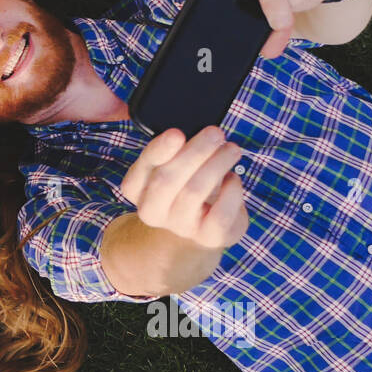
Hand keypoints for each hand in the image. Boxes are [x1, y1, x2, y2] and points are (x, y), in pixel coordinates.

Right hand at [119, 127, 248, 251]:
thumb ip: (177, 149)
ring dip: (217, 164)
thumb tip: (201, 134)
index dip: (158, 151)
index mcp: (136, 189)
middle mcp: (152, 211)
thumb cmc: (186, 183)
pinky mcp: (209, 238)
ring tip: (232, 149)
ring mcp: (180, 227)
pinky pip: (220, 214)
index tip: (177, 133)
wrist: (202, 224)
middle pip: (166, 179)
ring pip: (194, 192)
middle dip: (194, 152)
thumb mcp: (175, 164)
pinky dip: (231, 191)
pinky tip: (234, 178)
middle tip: (216, 133)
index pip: (139, 171)